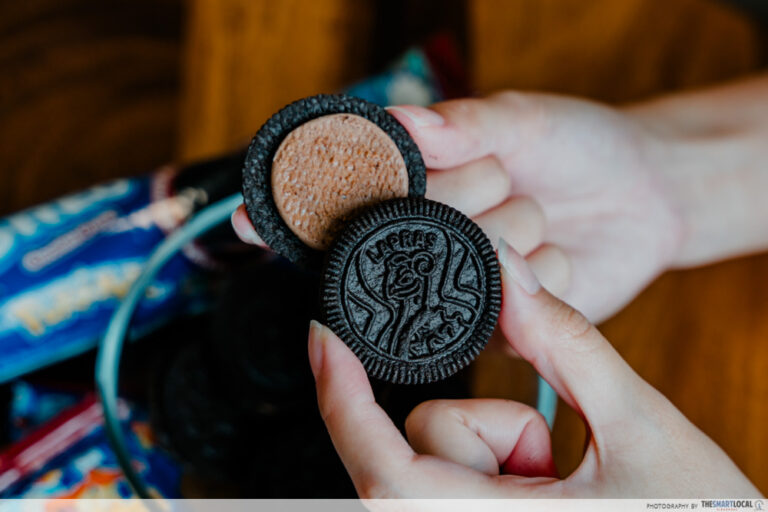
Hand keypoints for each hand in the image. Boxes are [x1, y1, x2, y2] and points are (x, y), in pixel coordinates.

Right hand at [232, 92, 682, 322]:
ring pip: (463, 264)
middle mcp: (425, 234)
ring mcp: (456, 281)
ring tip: (539, 211)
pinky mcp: (495, 321)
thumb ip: (464, 123)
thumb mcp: (523, 116)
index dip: (293, 207)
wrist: (648, 193)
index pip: (342, 198)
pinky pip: (506, 301)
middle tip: (505, 175)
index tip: (244, 216)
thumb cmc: (577, 143)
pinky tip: (555, 253)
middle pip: (406, 228)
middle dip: (467, 197)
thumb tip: (403, 122)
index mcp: (416, 182)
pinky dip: (542, 273)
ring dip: (515, 234)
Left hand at [307, 239, 760, 498]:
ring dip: (506, 443)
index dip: (339, 395)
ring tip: (569, 474)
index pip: (380, 465)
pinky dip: (508, 457)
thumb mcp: (639, 427)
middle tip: (557, 453)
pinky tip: (557, 481)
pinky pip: (470, 468)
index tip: (322, 333)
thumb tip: (509, 272)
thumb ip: (566, 345)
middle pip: (427, 439)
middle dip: (490, 422)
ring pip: (449, 449)